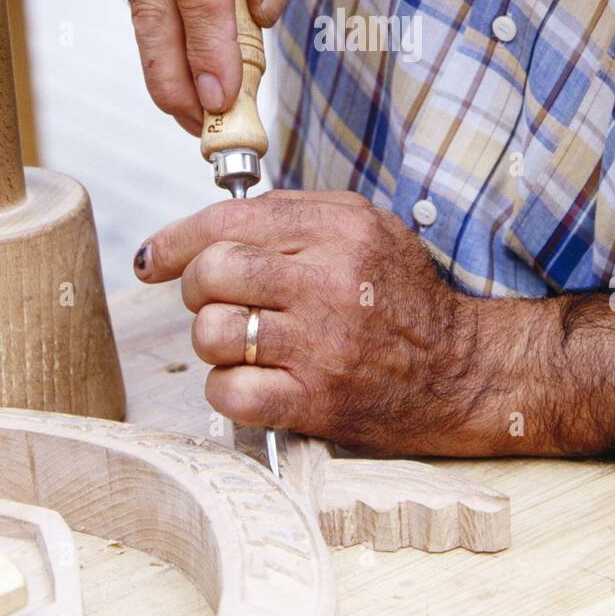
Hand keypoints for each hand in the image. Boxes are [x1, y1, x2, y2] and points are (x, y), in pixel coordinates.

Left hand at [134, 190, 511, 455]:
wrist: (458, 369)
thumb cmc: (402, 296)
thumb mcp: (364, 227)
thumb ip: (293, 214)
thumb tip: (211, 223)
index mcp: (336, 231)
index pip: (225, 222)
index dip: (175, 240)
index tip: (155, 258)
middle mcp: (326, 282)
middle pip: (209, 273)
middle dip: (196, 288)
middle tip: (216, 300)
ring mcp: (320, 345)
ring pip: (211, 333)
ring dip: (214, 341)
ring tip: (243, 341)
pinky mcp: (315, 401)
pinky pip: (230, 393)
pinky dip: (227, 389)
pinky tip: (251, 380)